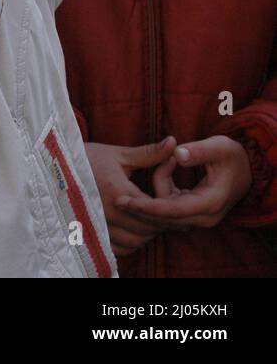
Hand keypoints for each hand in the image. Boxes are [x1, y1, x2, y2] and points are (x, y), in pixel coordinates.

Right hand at [85, 138, 182, 256]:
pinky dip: (129, 243)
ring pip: (135, 241)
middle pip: (148, 229)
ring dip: (146, 234)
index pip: (156, 211)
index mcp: (118, 192)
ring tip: (149, 221)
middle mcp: (108, 213)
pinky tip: (131, 230)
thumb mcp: (117, 154)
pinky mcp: (89, 233)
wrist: (51, 165)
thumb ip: (148, 153)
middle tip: (169, 215)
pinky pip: (118, 248)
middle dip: (161, 223)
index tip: (179, 207)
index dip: (172, 212)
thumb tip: (173, 143)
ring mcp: (98, 225)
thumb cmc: (85, 157)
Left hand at [117, 135, 253, 228]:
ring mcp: (198, 216)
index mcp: (211, 203)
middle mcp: (204, 216)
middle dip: (141, 205)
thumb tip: (177, 154)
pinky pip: (167, 205)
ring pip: (164, 209)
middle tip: (118, 196)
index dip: (147, 207)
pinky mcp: (190, 211)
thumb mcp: (219, 146)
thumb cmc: (231, 155)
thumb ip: (198, 150)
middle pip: (165, 216)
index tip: (123, 201)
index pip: (173, 210)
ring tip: (167, 160)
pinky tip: (167, 166)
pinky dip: (161, 187)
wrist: (245, 168)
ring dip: (158, 185)